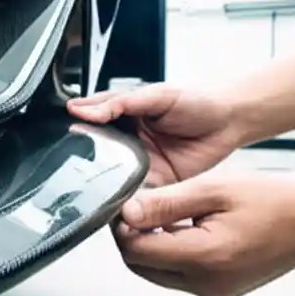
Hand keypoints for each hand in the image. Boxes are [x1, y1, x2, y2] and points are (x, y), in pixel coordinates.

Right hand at [67, 84, 241, 185]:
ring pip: (113, 176)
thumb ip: (120, 103)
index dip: (76, 133)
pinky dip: (128, 198)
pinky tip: (118, 200)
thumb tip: (83, 110)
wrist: (231, 121)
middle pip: (97, 155)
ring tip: (92, 188)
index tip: (62, 140)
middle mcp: (127, 141)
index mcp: (122, 116)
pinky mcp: (157, 183)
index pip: (90, 125)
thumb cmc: (197, 101)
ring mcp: (140, 163)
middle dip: (85, 163)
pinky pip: (137, 194)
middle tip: (73, 168)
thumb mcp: (155, 95)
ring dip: (104, 183)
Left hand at [112, 173, 294, 295]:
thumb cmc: (274, 200)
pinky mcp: (221, 291)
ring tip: (168, 212)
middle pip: (142, 266)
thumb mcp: (214, 190)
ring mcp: (214, 292)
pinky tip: (186, 227)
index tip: (127, 202)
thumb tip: (127, 213)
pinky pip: (180, 276)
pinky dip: (173, 253)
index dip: (123, 226)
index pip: (136, 251)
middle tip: (142, 205)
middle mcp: (206, 284)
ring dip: (152, 246)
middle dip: (133, 237)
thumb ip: (166, 203)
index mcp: (204, 259)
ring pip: (158, 273)